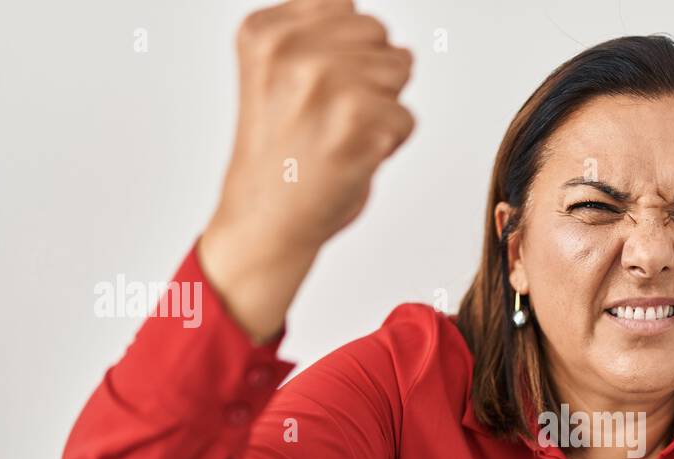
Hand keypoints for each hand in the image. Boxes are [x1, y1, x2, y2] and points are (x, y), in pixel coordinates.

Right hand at [198, 0, 415, 342]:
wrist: (267, 222)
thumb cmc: (281, 154)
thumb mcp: (277, 71)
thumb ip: (316, 32)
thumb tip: (373, 20)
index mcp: (266, 31)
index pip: (346, 6)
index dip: (345, 52)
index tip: (315, 89)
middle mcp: (293, 51)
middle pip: (378, 35)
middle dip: (368, 75)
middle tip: (328, 117)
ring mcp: (326, 84)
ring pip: (400, 70)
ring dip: (382, 107)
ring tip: (339, 134)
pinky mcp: (360, 121)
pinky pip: (407, 118)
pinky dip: (390, 144)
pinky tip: (351, 157)